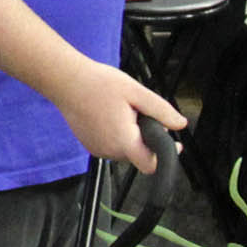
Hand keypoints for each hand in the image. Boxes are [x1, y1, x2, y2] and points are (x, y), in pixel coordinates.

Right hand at [53, 62, 187, 170]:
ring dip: (131, 136)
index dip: (165, 155)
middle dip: (145, 137)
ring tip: (122, 111)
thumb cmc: (99, 84)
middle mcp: (109, 151)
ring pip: (125, 150)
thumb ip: (161, 111)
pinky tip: (110, 115)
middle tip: (140, 112)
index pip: (150, 164)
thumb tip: (180, 125)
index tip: (173, 143)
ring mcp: (97, 149)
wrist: (67, 81)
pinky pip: (111, 146)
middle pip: (139, 155)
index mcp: (124, 140)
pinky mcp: (90, 145)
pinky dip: (117, 135)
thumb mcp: (137, 92)